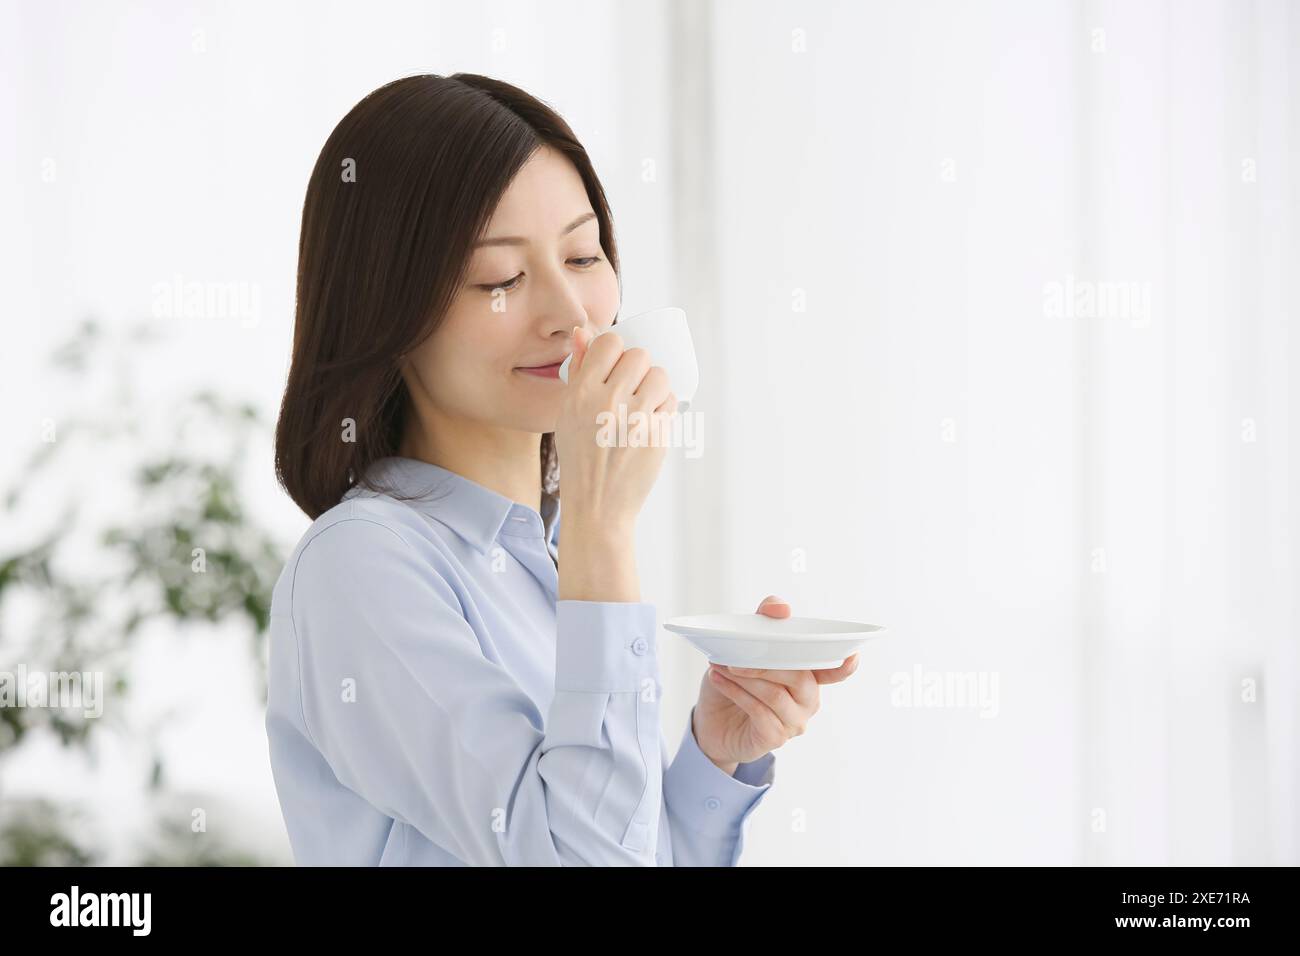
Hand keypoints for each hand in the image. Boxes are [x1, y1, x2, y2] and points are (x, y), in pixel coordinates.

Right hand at [555, 325, 677, 532]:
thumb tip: (583, 333)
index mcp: (581, 394)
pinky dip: (664, 409)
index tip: (616, 363)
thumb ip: (578, 373)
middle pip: (639, 356)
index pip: (610, 343)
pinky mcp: (658, 436)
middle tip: (631, 387)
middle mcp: (608, 403)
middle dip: (638, 367)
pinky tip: (651, 421)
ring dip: (655, 385)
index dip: (616, 349)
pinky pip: (671, 403)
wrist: (597, 505)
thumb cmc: (580, 458)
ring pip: (660, 376)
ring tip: (644, 403)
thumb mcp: (567, 414)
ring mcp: (636, 420)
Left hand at [692, 594, 859, 773]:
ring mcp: (794, 722)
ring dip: (745, 679)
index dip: (845, 666)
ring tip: (720, 666)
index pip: (834, 671)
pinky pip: (759, 713)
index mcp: (808, 677)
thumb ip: (765, 621)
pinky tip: (718, 681)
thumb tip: (781, 608)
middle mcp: (807, 701)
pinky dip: (736, 694)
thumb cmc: (734, 681)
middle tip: (735, 658)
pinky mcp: (775, 739)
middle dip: (767, 665)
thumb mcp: (745, 647)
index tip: (853, 655)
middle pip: (800, 678)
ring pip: (776, 695)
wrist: (712, 721)